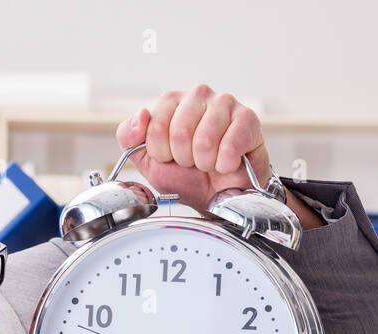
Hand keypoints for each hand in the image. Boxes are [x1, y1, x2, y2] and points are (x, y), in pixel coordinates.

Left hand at [115, 85, 270, 212]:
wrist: (216, 195)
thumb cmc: (185, 175)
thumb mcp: (148, 161)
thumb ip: (129, 137)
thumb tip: (140, 115)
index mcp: (171, 101)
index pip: (155, 125)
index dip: (161, 152)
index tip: (170, 158)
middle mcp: (197, 95)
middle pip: (180, 131)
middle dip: (184, 158)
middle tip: (192, 162)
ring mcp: (224, 102)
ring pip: (205, 140)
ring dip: (205, 162)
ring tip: (209, 162)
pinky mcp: (247, 118)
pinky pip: (230, 145)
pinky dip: (225, 164)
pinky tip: (227, 162)